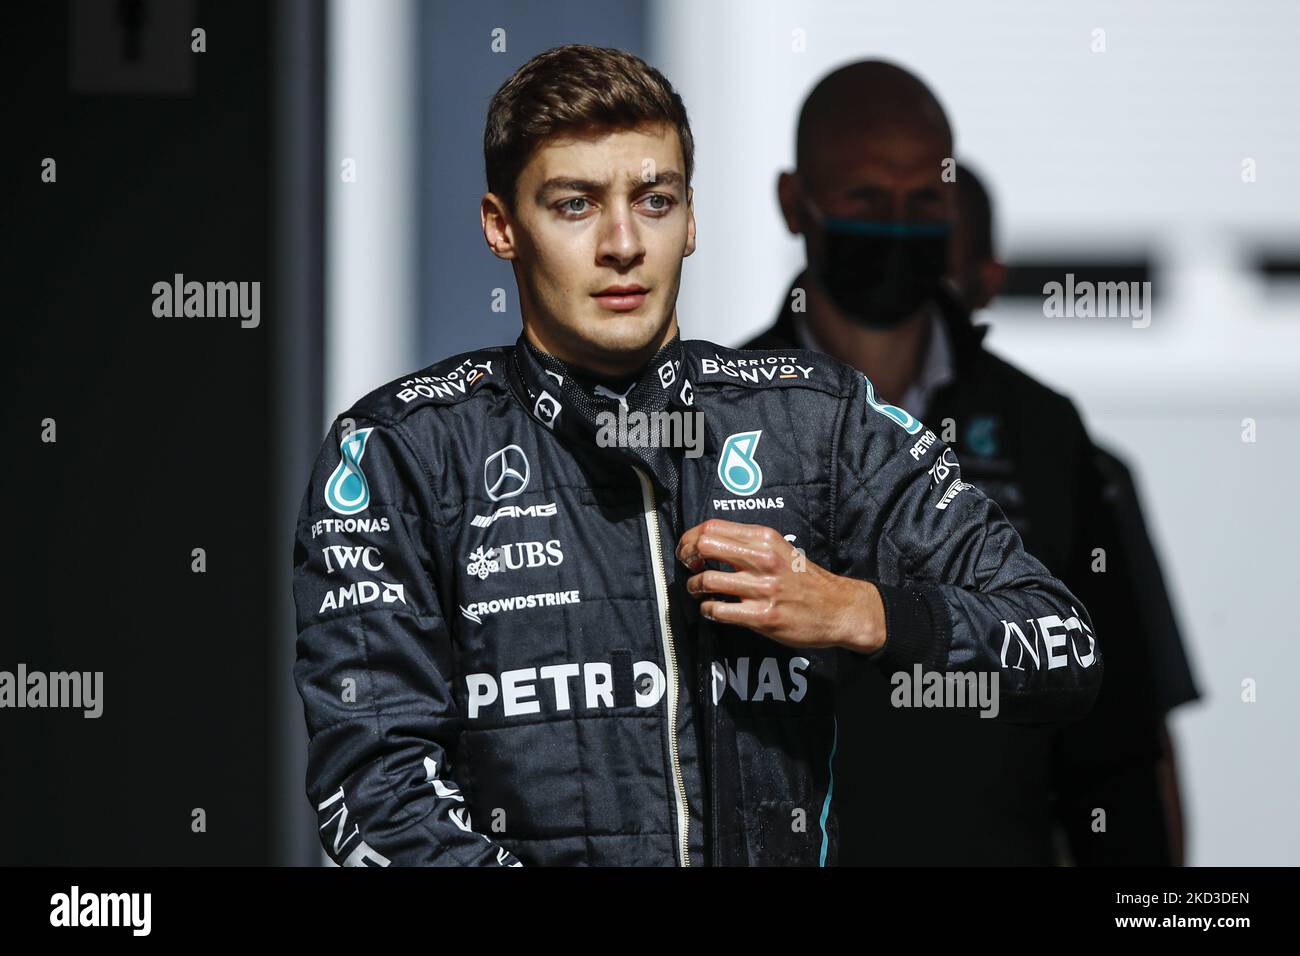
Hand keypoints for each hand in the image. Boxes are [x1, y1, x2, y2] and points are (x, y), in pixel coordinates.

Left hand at [675, 519, 885, 653]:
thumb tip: (707, 542)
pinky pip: (719, 611)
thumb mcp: (780, 548)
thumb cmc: (804, 578)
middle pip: (705, 546)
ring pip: (707, 580)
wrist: (838, 608)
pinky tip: (713, 610)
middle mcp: (763, 559)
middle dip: (686, 557)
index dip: (690, 538)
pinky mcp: (764, 616)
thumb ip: (748, 543)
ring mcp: (763, 588)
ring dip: (695, 586)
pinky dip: (708, 610)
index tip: (687, 549)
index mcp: (765, 538)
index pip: (712, 527)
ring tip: (698, 590)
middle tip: (688, 566)